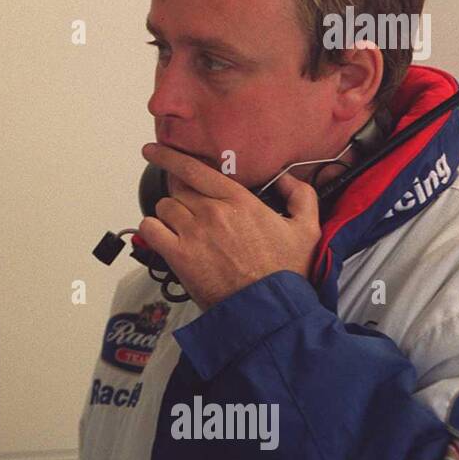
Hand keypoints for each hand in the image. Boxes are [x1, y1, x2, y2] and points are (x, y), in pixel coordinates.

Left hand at [136, 142, 320, 309]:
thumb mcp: (307, 228)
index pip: (194, 168)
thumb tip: (287, 179)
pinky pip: (151, 229)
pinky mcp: (179, 256)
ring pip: (164, 207)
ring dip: (169, 213)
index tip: (155, 150)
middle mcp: (212, 212)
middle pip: (177, 187)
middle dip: (177, 190)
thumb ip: (301, 196)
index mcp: (238, 200)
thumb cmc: (285, 273)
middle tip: (184, 200)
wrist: (268, 309)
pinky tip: (164, 235)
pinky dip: (153, 228)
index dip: (169, 156)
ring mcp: (193, 233)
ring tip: (182, 226)